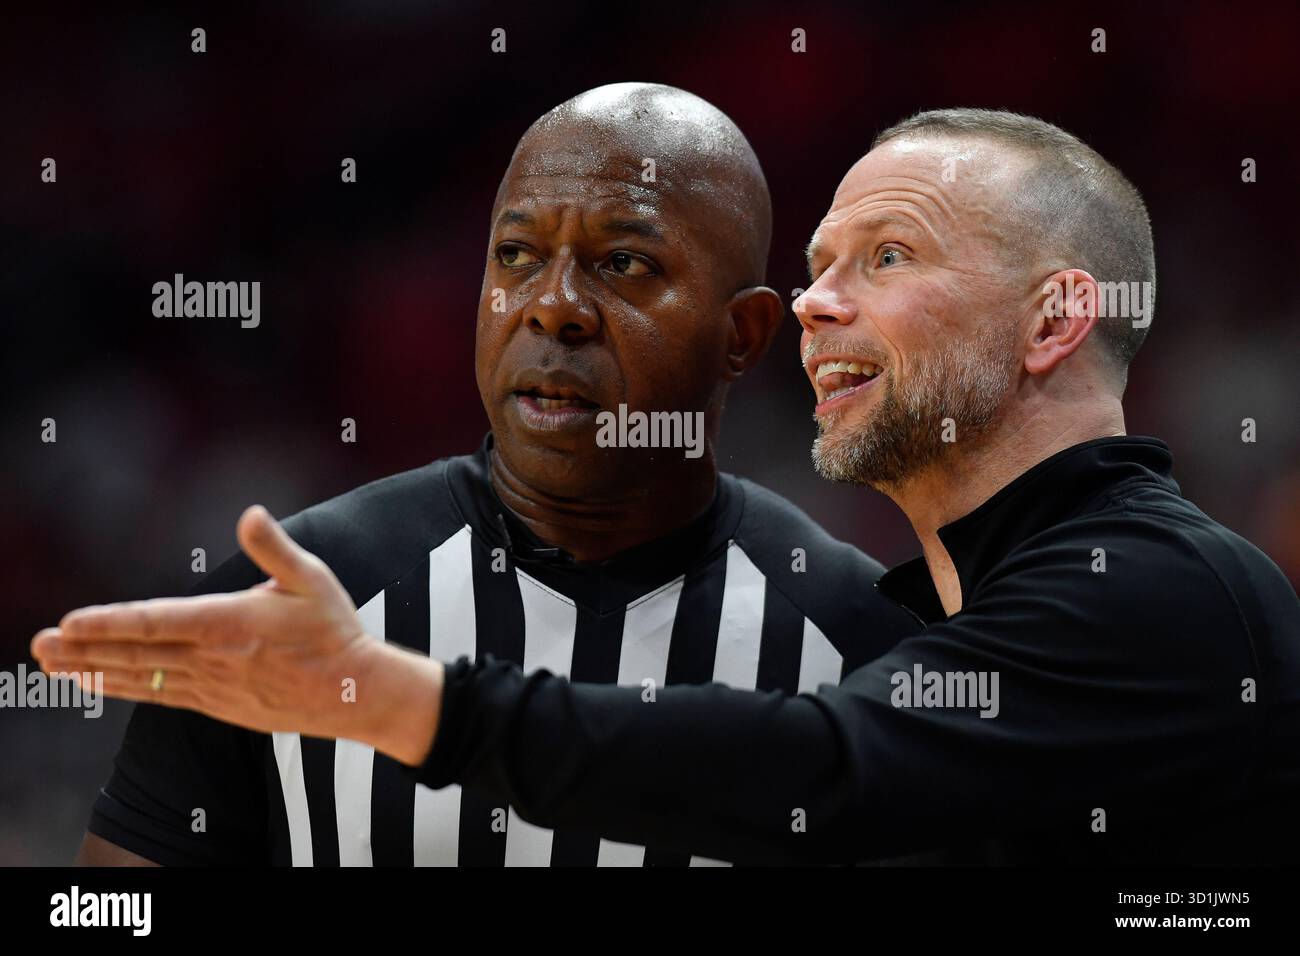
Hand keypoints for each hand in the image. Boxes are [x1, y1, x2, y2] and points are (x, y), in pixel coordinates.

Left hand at [30, 505, 441, 760]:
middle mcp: (213, 658)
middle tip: (37, 645)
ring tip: (50, 665)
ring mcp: (211, 686)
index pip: (157, 622)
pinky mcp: (216, 703)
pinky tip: (94, 684)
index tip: (69, 622)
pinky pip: (158, 694)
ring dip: (91, 670)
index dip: (110, 623)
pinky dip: (121, 689)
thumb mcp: (312, 579)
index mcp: (230, 623)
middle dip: (82, 649)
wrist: (353, 692)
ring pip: (140, 676)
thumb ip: (274, 549)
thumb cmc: (334, 631)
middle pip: (135, 653)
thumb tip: (250, 514)